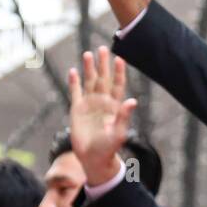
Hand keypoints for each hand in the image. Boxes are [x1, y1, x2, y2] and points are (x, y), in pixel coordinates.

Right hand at [69, 46, 136, 186]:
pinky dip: (74, 82)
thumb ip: (124, 116)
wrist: (93, 158)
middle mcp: (102, 102)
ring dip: (89, 69)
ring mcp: (90, 104)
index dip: (119, 73)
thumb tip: (133, 101)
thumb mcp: (119, 133)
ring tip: (88, 54)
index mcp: (114, 106)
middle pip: (103, 79)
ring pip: (89, 82)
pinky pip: (75, 92)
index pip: (118, 85)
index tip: (120, 59)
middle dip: (103, 64)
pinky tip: (73, 71)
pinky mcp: (77, 110)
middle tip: (102, 48)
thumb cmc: (109, 148)